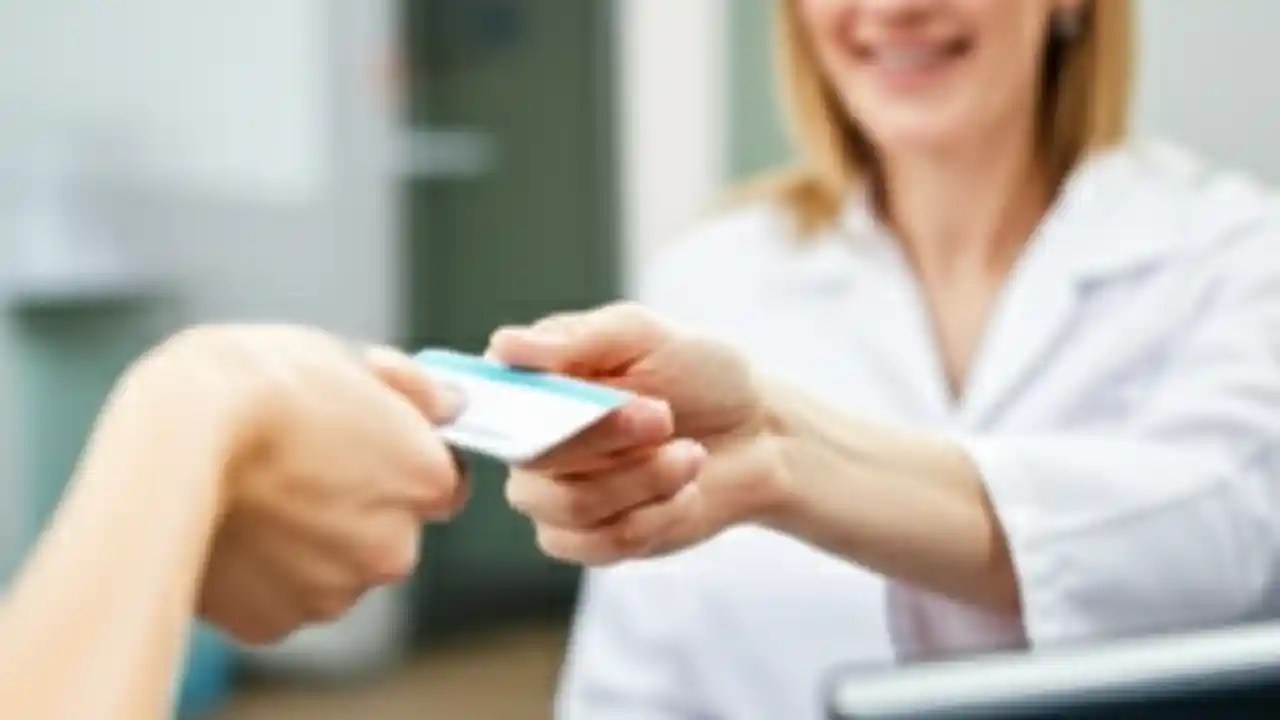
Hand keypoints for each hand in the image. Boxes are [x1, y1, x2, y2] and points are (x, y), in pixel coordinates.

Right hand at [131, 326, 464, 643]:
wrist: (166, 444)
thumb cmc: (254, 385)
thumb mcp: (345, 356)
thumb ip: (411, 390)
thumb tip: (449, 403)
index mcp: (424, 478)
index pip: (444, 482)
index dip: (406, 463)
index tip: (369, 447)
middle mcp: (393, 546)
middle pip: (387, 532)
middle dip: (355, 506)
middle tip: (297, 465)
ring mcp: (334, 590)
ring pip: (333, 568)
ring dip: (308, 541)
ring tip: (254, 494)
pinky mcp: (275, 620)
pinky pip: (280, 596)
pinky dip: (263, 573)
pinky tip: (232, 527)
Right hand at [488, 303, 786, 564]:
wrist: (757, 435)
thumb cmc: (699, 372)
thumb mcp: (646, 335)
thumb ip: (577, 340)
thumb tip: (504, 346)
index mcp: (533, 383)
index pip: (496, 403)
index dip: (530, 410)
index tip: (590, 398)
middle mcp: (531, 442)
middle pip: (534, 461)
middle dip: (609, 439)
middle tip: (664, 416)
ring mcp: (556, 496)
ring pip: (569, 508)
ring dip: (642, 481)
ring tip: (689, 454)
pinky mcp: (589, 540)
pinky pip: (598, 546)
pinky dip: (653, 517)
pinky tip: (684, 492)